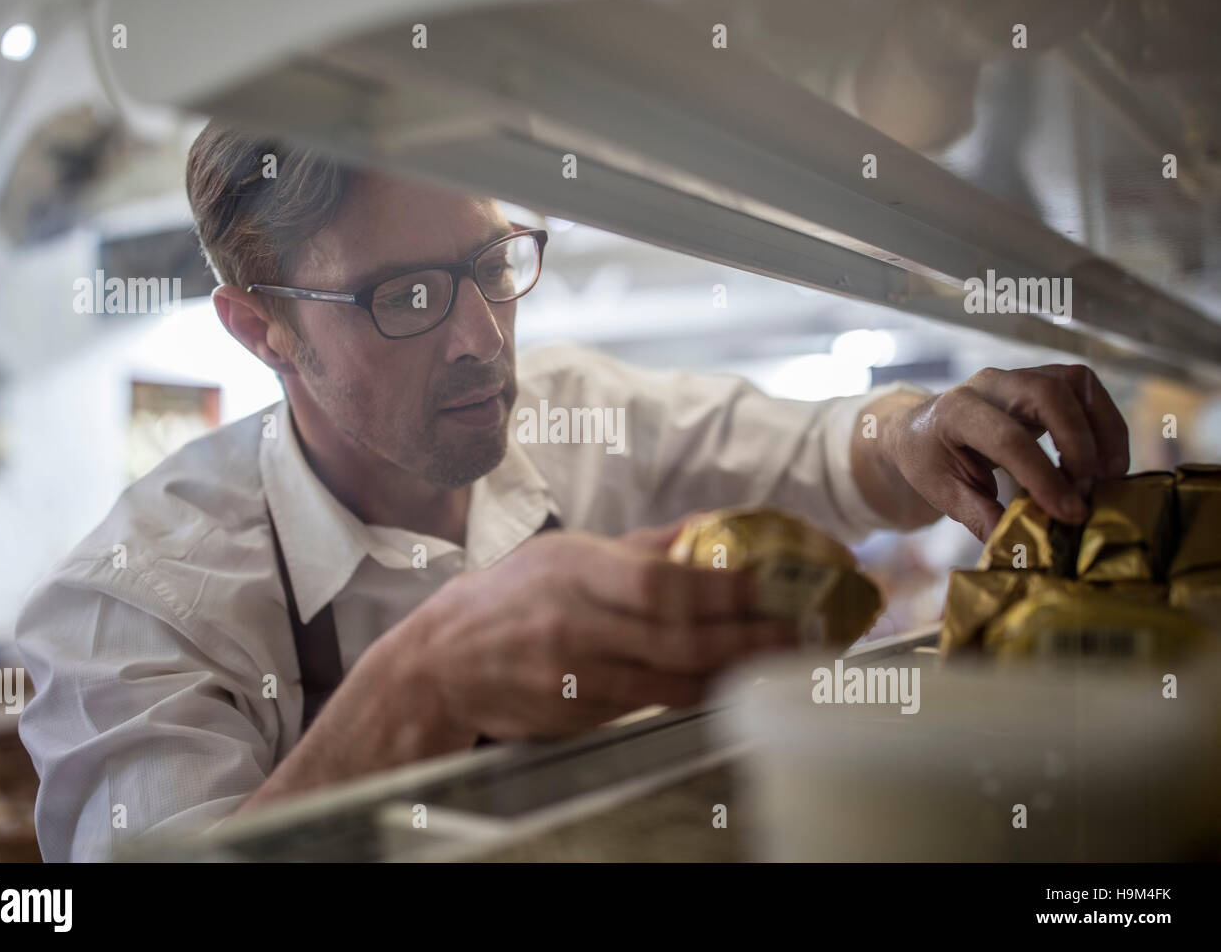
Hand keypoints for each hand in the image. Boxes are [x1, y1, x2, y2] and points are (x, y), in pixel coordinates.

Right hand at [400, 517, 794, 741]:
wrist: (445, 661)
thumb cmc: (512, 596)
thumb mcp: (566, 553)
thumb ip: (641, 546)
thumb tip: (711, 528)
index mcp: (573, 571)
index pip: (658, 583)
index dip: (721, 588)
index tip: (770, 584)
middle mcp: (573, 625)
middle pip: (676, 638)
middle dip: (747, 636)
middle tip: (798, 630)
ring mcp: (574, 677)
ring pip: (670, 680)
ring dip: (733, 670)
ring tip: (779, 657)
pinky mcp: (577, 714)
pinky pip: (649, 704)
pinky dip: (696, 694)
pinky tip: (730, 681)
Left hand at [879, 364, 1129, 540]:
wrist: (920, 428)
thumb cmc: (930, 459)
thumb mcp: (942, 492)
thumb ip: (980, 516)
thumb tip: (1023, 546)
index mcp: (955, 412)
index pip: (1007, 439)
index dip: (1042, 476)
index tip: (1070, 513)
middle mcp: (989, 385)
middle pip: (1048, 394)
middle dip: (1078, 443)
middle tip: (1089, 490)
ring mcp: (1018, 378)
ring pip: (1075, 383)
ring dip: (1103, 429)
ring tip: (1109, 477)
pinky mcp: (1043, 380)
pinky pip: (1085, 388)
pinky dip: (1105, 422)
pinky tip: (1106, 460)